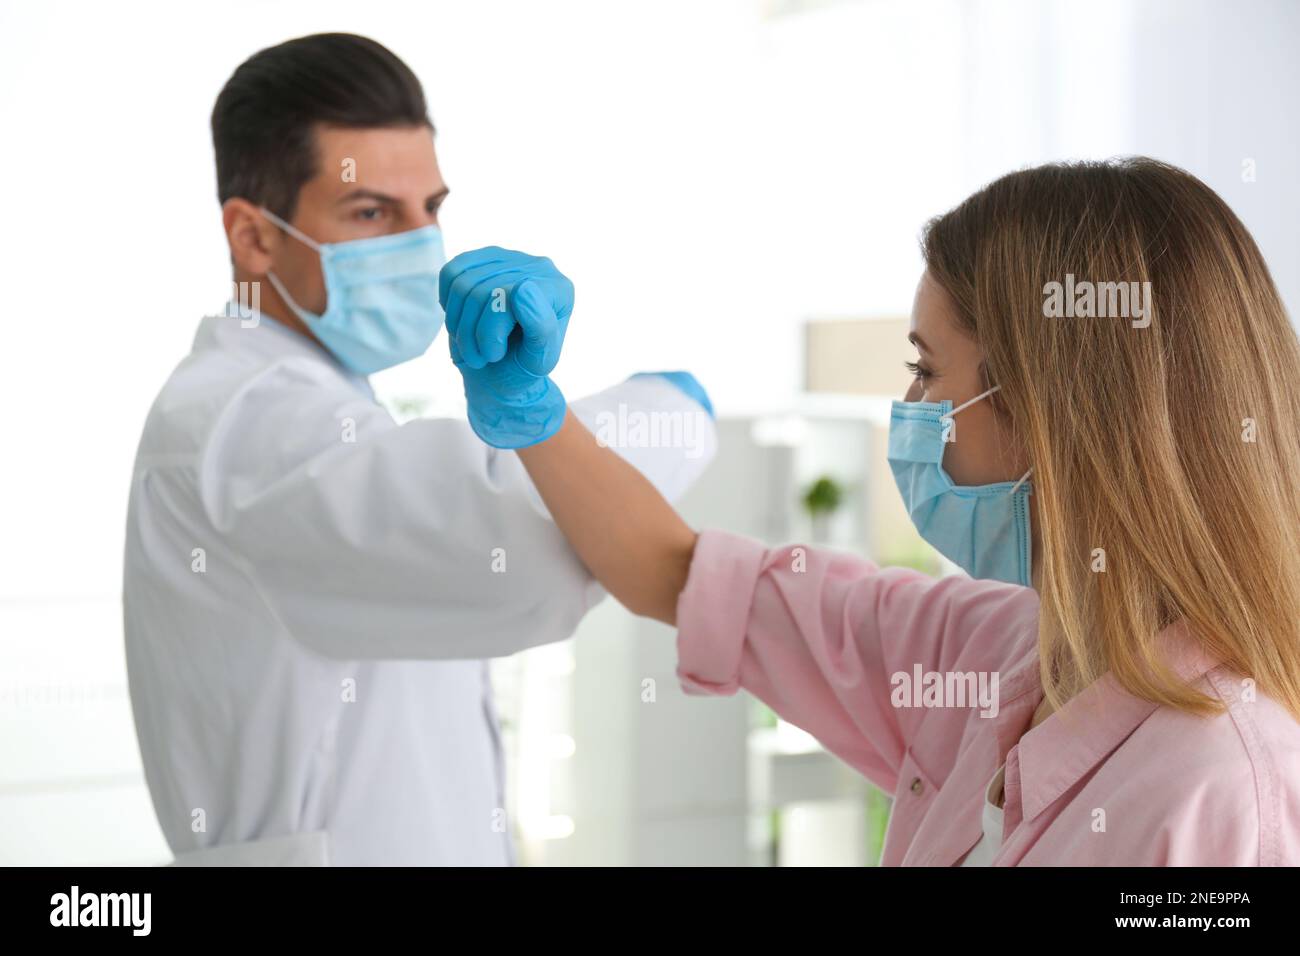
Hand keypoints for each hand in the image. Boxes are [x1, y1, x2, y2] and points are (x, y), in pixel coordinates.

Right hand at [438, 246, 573, 448]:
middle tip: (480, 359)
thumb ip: (541, 327)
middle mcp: (537, 267)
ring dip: (457, 325)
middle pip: (483, 292)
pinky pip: (451, 273)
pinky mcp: (482, 259)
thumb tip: (524, 286)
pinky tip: (462, 321)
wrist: (501, 371)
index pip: (511, 296)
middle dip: (473, 334)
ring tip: (471, 347)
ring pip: (463, 284)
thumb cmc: (523, 366)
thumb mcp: (538, 360)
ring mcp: (508, 259)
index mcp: (559, 290)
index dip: (491, 331)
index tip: (494, 355)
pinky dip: (448, 304)